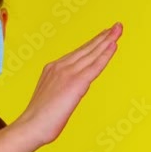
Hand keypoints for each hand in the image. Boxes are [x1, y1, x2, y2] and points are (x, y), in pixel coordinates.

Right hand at [16, 22, 122, 145]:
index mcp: (53, 68)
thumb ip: (62, 88)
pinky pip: (95, 65)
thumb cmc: (39, 118)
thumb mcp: (51, 97)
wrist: (32, 125)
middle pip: (86, 49)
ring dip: (107, 40)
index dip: (92, 43)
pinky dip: (105, 54)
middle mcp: (60, 66)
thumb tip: (74, 89)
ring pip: (92, 53)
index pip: (77, 53)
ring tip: (118, 29)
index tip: (103, 35)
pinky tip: (114, 45)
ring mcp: (68, 72)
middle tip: (116, 26)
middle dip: (103, 37)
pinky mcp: (76, 82)